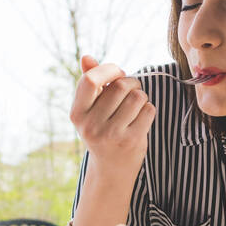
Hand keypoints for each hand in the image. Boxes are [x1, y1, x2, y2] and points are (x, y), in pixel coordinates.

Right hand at [70, 54, 155, 173]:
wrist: (111, 169)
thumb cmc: (101, 131)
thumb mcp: (90, 110)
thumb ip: (89, 83)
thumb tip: (86, 57)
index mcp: (77, 113)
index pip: (89, 80)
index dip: (108, 70)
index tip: (117, 73)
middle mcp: (91, 125)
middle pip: (119, 86)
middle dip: (131, 82)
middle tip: (132, 89)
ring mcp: (111, 135)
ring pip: (137, 97)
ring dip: (141, 96)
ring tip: (136, 104)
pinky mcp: (131, 141)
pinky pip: (148, 110)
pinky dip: (148, 110)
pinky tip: (141, 119)